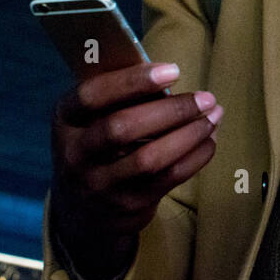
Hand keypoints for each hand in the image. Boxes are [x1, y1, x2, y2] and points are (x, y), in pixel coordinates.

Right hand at [49, 61, 220, 279]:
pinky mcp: (127, 205)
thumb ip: (120, 96)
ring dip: (190, 134)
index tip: (173, 70)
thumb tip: (170, 75)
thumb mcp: (92, 118)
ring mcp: (100, 184)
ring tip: (215, 116)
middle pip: (122, 128)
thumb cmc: (98, 145)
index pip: (92, 95)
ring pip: (150, 157)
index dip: (132, 81)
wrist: (83, 209)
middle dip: (172, 110)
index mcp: (65, 119)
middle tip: (206, 98)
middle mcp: (75, 154)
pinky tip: (210, 139)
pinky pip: (168, 178)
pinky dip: (196, 156)